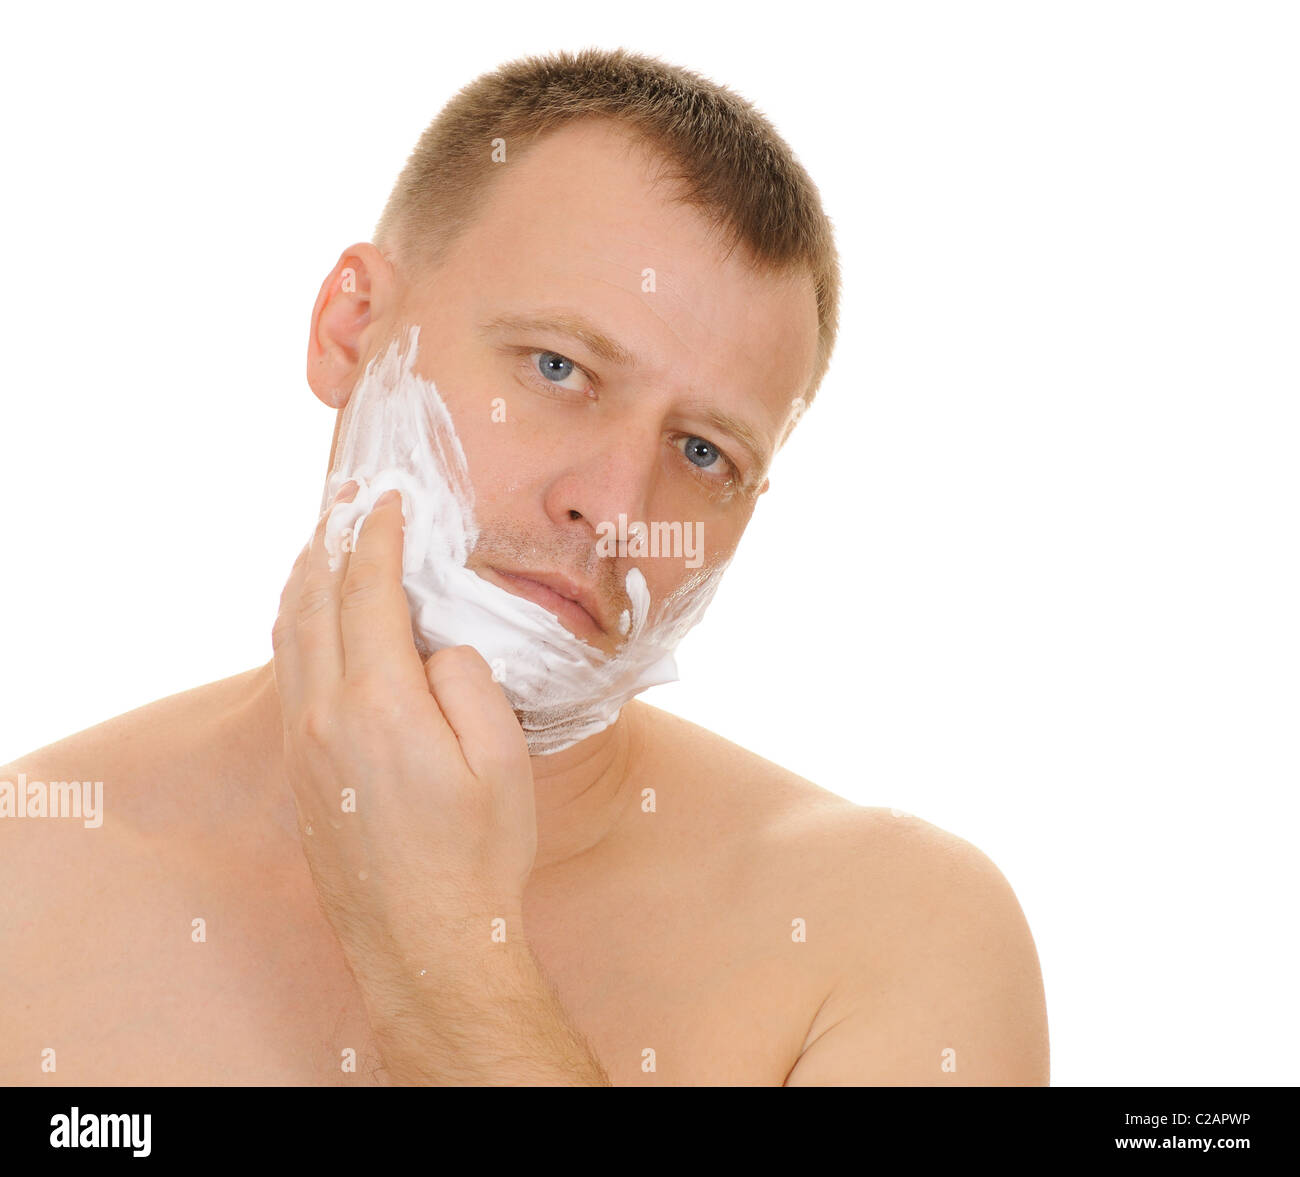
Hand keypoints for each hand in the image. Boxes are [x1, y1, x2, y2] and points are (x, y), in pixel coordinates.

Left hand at [270, 483, 537, 990]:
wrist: (424, 943)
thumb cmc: (476, 854)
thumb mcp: (501, 760)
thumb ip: (467, 682)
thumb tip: (434, 649)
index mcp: (379, 703)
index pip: (367, 591)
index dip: (377, 536)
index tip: (387, 500)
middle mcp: (324, 715)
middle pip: (313, 600)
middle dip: (329, 539)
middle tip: (345, 499)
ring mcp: (302, 745)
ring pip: (288, 636)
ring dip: (304, 579)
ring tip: (320, 544)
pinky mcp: (298, 772)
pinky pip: (286, 675)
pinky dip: (295, 627)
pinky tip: (310, 622)